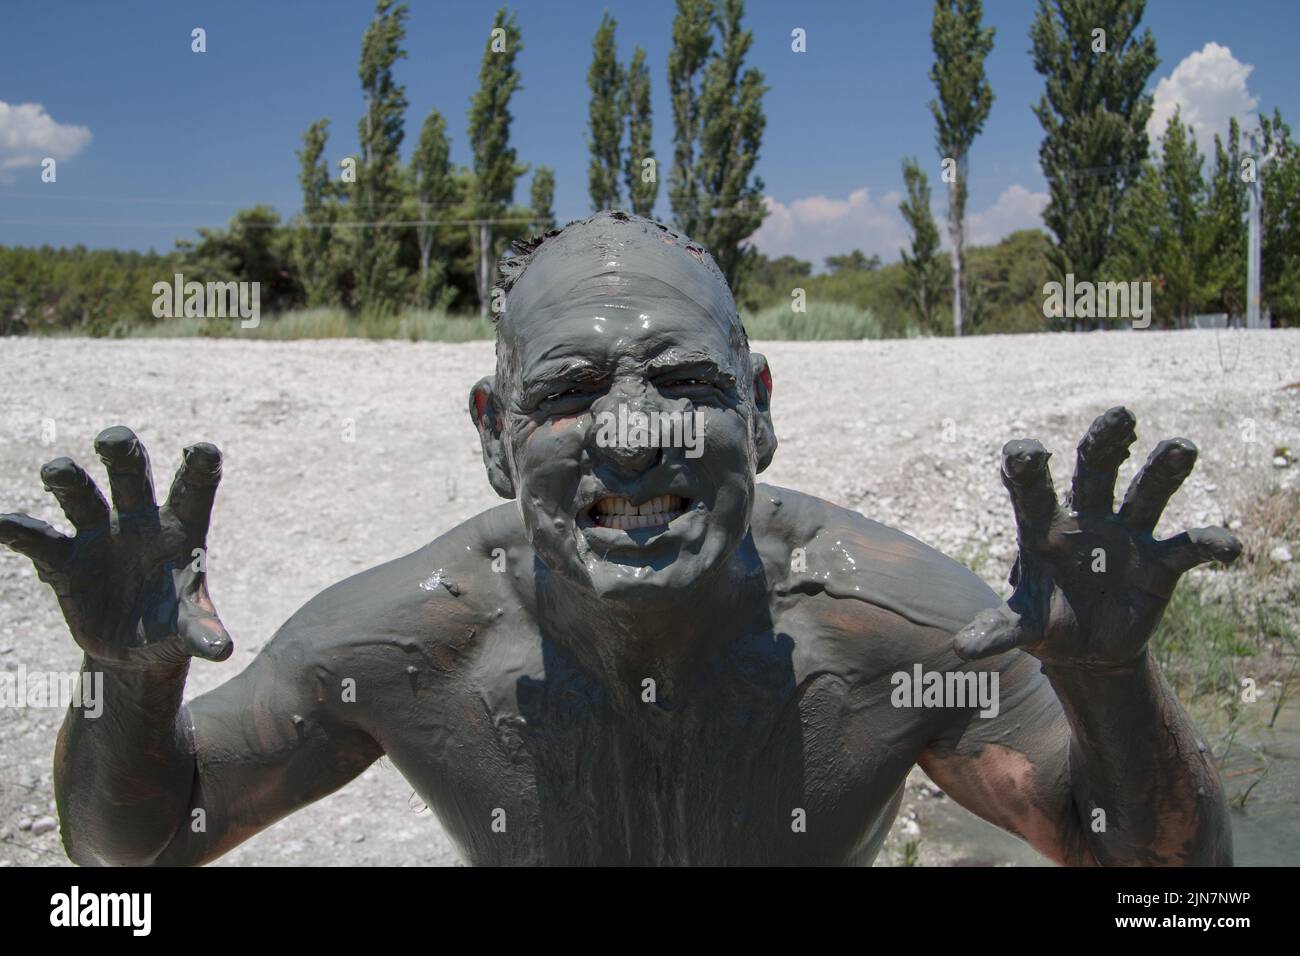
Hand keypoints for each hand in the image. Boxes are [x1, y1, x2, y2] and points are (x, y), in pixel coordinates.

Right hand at [0, 426, 231, 666]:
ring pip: (82, 497)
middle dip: (123, 456)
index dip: (199, 469)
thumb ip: (202, 631)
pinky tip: (2, 523)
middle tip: (112, 439)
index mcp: (179, 529)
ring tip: (56, 470)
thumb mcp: (189, 629)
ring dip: (68, 482)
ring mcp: (99, 536)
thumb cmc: (173, 625)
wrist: (134, 646)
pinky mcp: (65, 562)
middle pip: (131, 478)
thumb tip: (222, 650)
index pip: (192, 492)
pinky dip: (18, 531)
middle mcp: (138, 521)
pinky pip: (39, 540)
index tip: (206, 448)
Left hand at [956, 407, 1241, 669]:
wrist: (1087, 647)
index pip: (1031, 489)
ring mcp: (1125, 535)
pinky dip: (1209, 545)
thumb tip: (963, 648)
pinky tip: (1230, 549)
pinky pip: (1187, 547)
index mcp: (1042, 527)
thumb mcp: (1022, 626)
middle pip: (1095, 469)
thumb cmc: (1046, 623)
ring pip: (1145, 492)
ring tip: (1182, 447)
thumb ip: (997, 629)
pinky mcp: (1159, 562)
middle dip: (1106, 441)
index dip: (1026, 469)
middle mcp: (1085, 519)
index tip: (1023, 452)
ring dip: (1163, 470)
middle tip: (1121, 415)